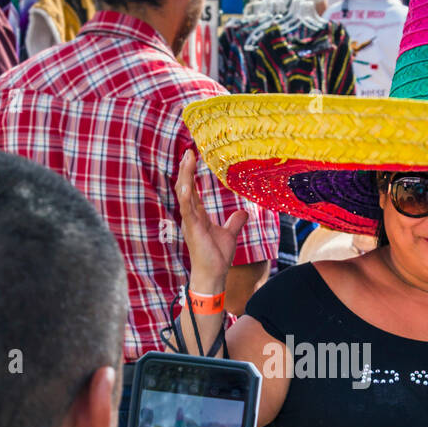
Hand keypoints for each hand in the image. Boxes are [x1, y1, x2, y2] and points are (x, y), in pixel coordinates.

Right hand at [175, 149, 247, 289]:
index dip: (191, 174)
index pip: (192, 190)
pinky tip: (187, 183)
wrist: (213, 275)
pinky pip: (187, 208)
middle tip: (188, 151)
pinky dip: (186, 195)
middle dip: (186, 169)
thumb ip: (234, 222)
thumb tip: (243, 212)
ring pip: (184, 193)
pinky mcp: (192, 228)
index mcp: (197, 216)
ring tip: (187, 158)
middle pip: (185, 187)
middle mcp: (190, 216)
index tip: (192, 157)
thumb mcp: (229, 234)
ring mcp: (189, 221)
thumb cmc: (217, 257)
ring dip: (185, 175)